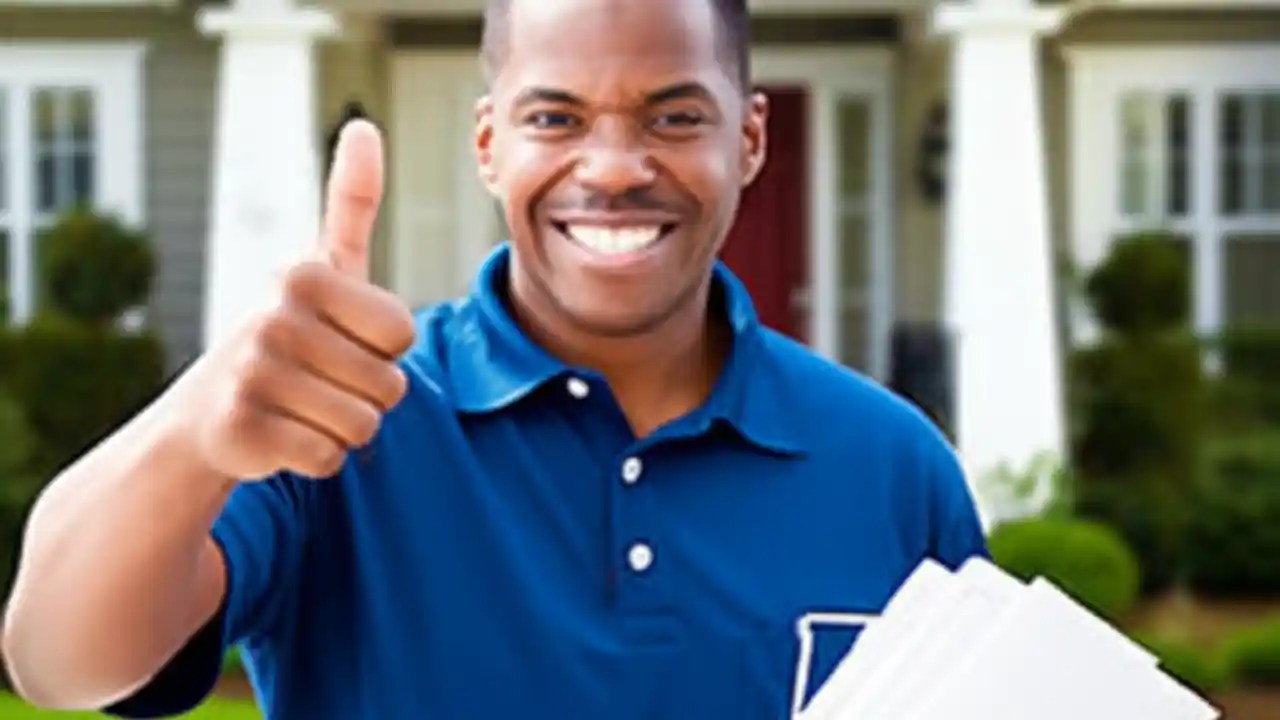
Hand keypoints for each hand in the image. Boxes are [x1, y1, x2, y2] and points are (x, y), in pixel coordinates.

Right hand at [171, 120, 415, 481]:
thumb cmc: (291, 336)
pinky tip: (281, 436)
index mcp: (303, 275)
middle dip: (367, 394)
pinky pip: (330, 460)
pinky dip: (316, 458)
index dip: (383, 348)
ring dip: (344, 428)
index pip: (401, 333)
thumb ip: (351, 203)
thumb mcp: (325, 269)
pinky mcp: (241, 432)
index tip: (339, 337)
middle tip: (319, 380)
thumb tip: (363, 125)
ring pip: (364, 427)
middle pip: (389, 385)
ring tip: (302, 406)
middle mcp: (272, 318)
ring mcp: (252, 376)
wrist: (209, 412)